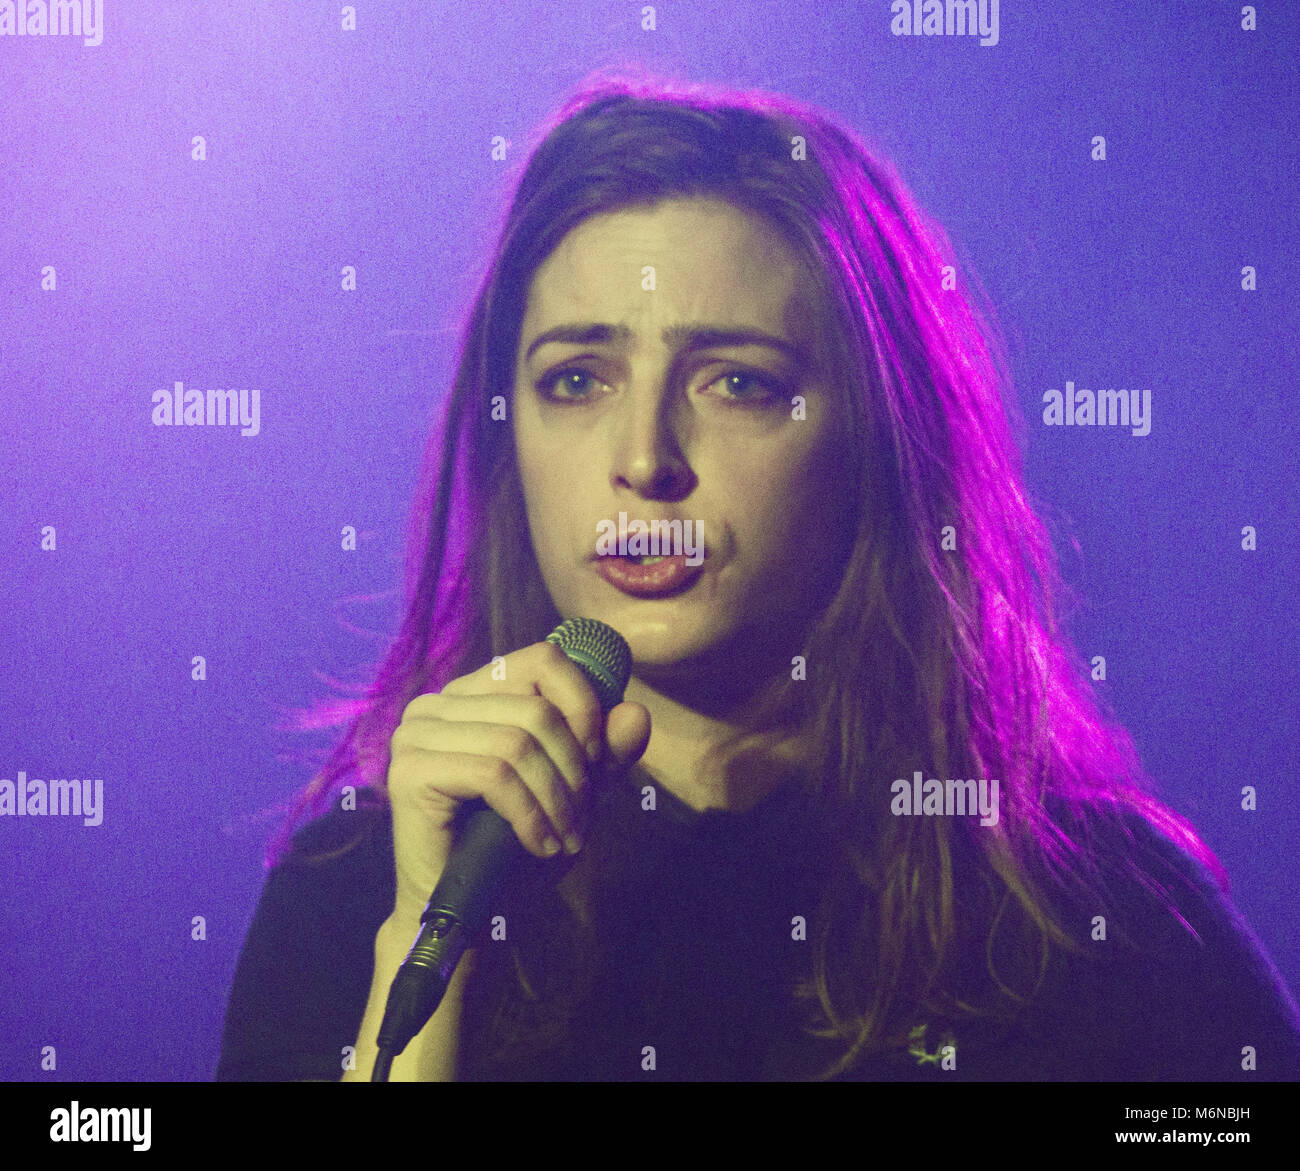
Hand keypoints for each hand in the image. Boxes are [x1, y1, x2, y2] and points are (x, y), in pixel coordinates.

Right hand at [384, 638, 650, 927]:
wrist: (468, 918)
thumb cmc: (516, 852)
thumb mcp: (574, 795)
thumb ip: (605, 753)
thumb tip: (637, 713)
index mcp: (473, 695)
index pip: (543, 660)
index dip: (583, 705)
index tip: (597, 761)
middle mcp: (437, 705)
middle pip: (536, 708)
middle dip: (574, 768)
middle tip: (582, 818)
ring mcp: (417, 735)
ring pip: (517, 743)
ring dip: (556, 798)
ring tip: (566, 837)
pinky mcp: (410, 772)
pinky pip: (493, 775)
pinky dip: (530, 814)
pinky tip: (540, 846)